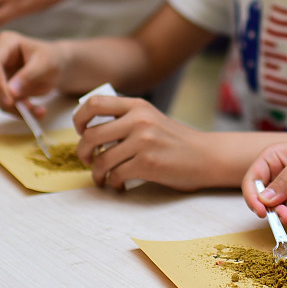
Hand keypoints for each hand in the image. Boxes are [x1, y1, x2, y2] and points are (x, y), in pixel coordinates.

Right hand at [0, 30, 66, 114]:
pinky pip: (3, 103)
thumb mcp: (45, 64)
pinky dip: (18, 111)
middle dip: (7, 99)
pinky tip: (35, 112)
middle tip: (28, 110)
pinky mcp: (1, 88)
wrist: (57, 66)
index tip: (9, 100)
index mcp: (6, 42)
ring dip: (14, 108)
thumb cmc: (52, 58)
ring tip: (38, 111)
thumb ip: (28, 76)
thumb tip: (11, 92)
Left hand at [74, 95, 207, 191]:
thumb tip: (90, 130)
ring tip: (102, 178)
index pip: (94, 103)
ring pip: (101, 159)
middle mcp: (139, 120)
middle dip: (82, 152)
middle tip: (87, 160)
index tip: (81, 132)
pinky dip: (113, 183)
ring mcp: (143, 142)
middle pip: (91, 134)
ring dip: (96, 173)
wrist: (207, 156)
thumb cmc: (176, 141)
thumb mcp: (152, 118)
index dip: (80, 118)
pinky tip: (119, 184)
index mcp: (137, 106)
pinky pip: (116, 175)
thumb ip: (126, 119)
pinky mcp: (148, 164)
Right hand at [243, 136, 286, 222]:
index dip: (253, 196)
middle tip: (286, 217)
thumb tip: (264, 200)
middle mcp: (279, 176)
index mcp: (273, 160)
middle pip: (266, 200)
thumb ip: (285, 180)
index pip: (253, 180)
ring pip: (282, 210)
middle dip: (275, 210)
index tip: (261, 211)